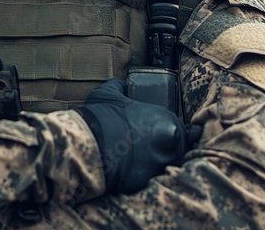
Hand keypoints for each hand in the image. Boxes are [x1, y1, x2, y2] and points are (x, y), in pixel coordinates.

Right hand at [76, 79, 189, 194]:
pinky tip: (130, 171)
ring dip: (155, 163)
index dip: (165, 133)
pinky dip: (144, 176)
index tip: (153, 136)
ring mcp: (162, 163)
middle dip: (163, 149)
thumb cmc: (100, 117)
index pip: (176, 128)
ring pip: (166, 165)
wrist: (88, 144)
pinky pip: (152, 179)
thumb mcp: (108, 94)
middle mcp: (171, 142)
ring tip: (138, 161)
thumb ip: (119, 87)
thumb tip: (121, 85)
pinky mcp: (150, 180)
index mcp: (167, 120)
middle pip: (176, 148)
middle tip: (146, 150)